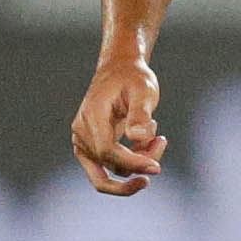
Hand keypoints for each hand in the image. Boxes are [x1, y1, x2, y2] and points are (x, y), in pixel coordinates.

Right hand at [71, 58, 166, 194]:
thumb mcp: (143, 90)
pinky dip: (132, 161)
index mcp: (92, 116)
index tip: (156, 166)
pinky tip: (149, 143)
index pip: (107, 151)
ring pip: (111, 168)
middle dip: (137, 167)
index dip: (132, 163)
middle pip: (108, 164)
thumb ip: (140, 113)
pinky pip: (110, 165)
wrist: (120, 72)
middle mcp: (82, 132)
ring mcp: (84, 141)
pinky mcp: (91, 147)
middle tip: (157, 165)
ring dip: (138, 161)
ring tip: (158, 139)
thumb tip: (138, 136)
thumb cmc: (132, 79)